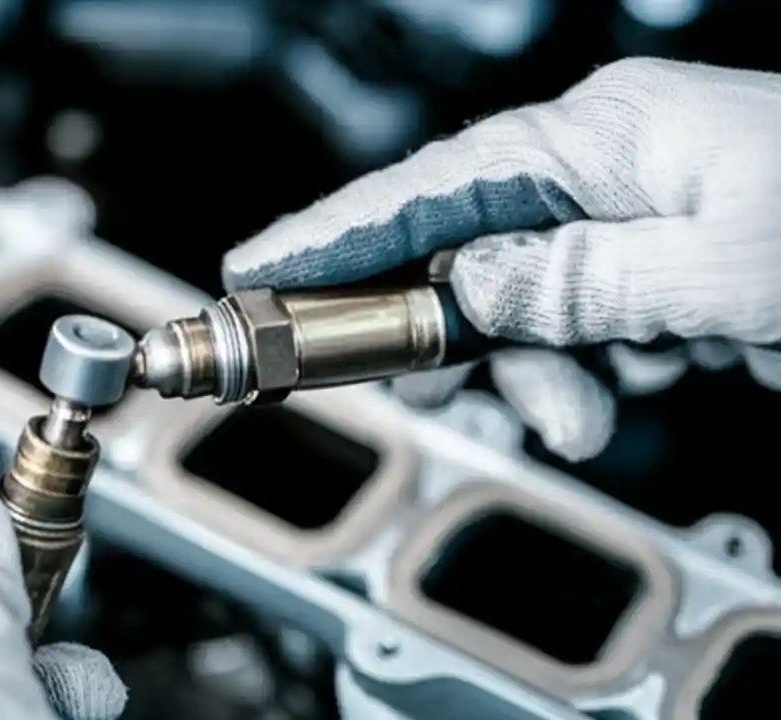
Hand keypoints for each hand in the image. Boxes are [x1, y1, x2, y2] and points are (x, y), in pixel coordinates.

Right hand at [222, 57, 780, 460]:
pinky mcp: (654, 270)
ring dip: (542, 374)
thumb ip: (569, 279)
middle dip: (468, 338)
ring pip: (522, 307)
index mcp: (603, 135)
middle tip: (473, 392)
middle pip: (467, 255)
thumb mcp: (712, 267)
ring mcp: (629, 220)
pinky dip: (588, 372)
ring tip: (596, 412)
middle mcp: (604, 169)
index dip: (334, 232)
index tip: (259, 266)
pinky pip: (577, 327)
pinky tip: (633, 385)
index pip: (430, 185)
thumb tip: (469, 284)